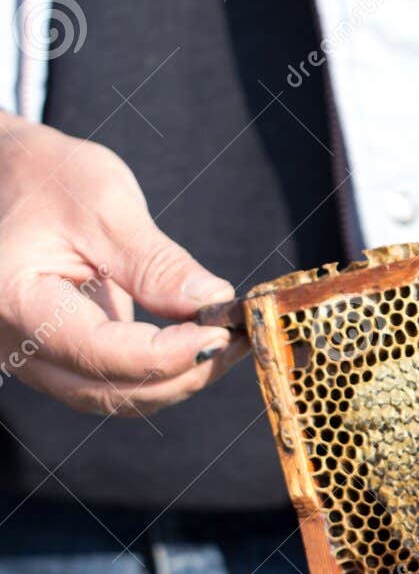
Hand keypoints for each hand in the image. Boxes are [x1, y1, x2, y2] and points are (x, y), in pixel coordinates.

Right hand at [0, 115, 244, 415]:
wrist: (10, 177)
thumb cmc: (49, 179)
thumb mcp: (105, 204)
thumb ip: (156, 262)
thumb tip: (213, 302)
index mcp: (14, 299)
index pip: (100, 353)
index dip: (170, 354)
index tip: (224, 334)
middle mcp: (14, 343)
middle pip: (111, 391)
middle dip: (185, 373)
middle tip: (242, 339)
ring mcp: (32, 357)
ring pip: (116, 397)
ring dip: (179, 379)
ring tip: (228, 340)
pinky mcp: (57, 357)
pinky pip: (113, 382)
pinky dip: (161, 371)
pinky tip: (200, 342)